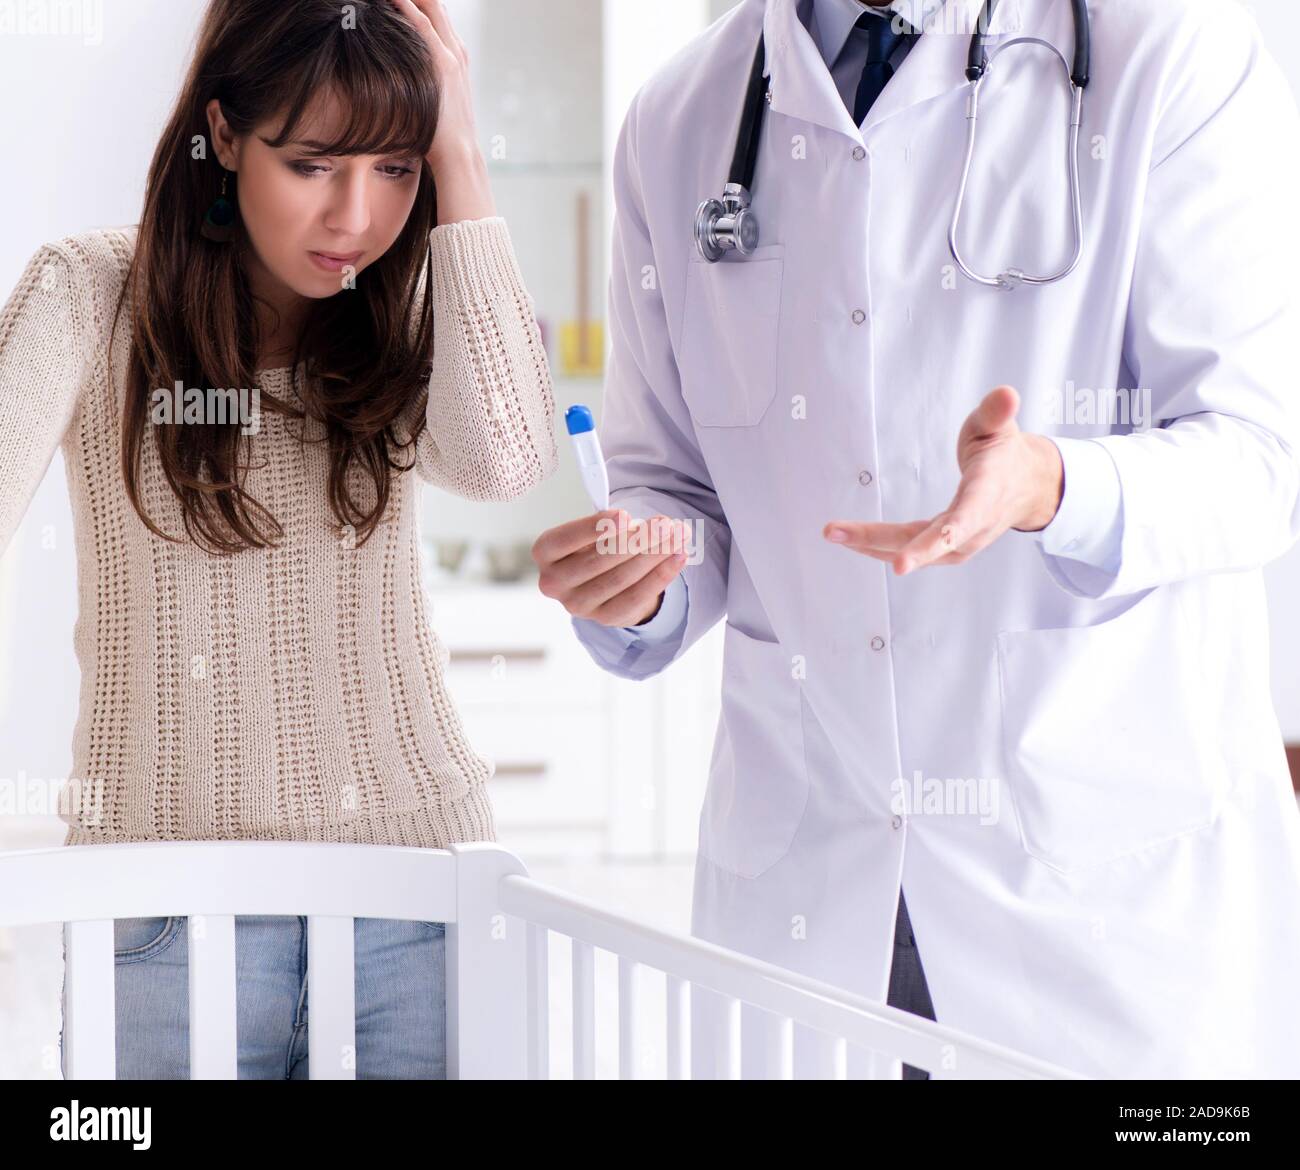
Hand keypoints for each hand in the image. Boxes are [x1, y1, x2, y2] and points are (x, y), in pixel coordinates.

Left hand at [385, 0, 495, 221]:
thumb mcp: (433, 102)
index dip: (420, 2)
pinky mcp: (443, 63)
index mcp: (456, 58)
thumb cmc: (440, 136)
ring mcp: (451, 56)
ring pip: (431, 8)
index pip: (437, 16)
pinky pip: (422, 24)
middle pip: (436, 5)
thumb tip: (399, 83)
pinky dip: (407, 6)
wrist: (459, 155)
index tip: (399, 1)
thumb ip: (423, 84)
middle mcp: (456, 51)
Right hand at [533, 510, 688, 626]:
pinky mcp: (604, 617)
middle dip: (636, 540)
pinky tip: (677, 556)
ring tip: (676, 536)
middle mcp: (555, 582)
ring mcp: (578, 604)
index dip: (593, 528)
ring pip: (621, 578)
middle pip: (599, 560)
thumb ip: (608, 523)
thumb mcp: (592, 530)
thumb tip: (642, 522)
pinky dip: (661, 575)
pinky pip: (636, 597)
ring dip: (654, 555)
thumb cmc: (593, 545)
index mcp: (546, 553)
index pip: (564, 540)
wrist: (598, 580)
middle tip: (664, 524)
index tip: (624, 515)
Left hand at [823, 385, 1063, 573]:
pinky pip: (910, 549)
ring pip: (914, 549)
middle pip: (929, 540)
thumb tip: (1006, 393)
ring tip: (834, 533)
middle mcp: (974, 526)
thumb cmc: (1006, 454)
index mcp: (988, 494)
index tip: (904, 561)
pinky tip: (853, 542)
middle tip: (840, 534)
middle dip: (880, 540)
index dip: (938, 539)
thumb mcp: (1001, 426)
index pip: (965, 518)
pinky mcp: (948, 548)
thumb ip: (997, 412)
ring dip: (871, 544)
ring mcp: (961, 543)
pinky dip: (879, 547)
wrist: (1028, 487)